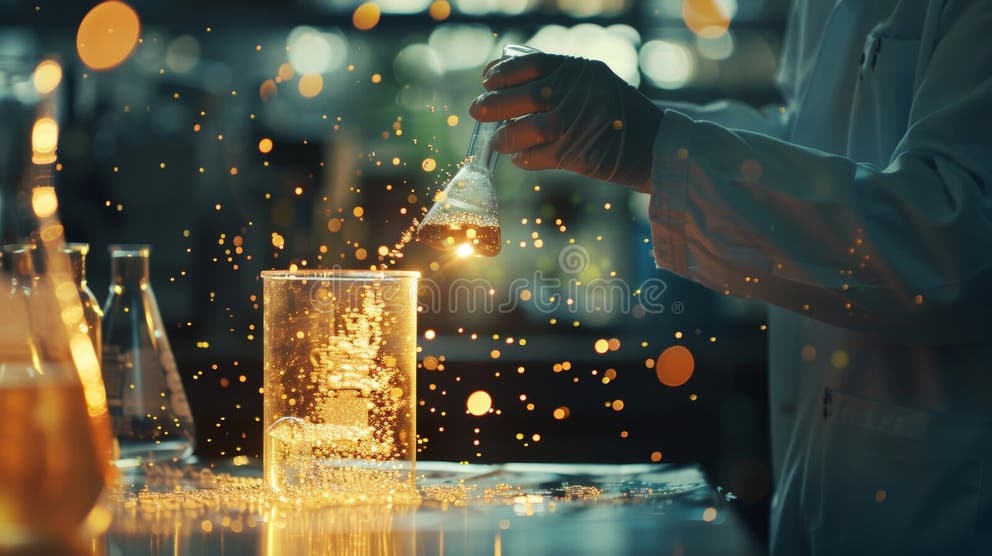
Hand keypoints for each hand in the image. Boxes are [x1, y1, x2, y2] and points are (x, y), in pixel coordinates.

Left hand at [469, 52, 661, 191]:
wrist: (657, 147)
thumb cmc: (622, 116)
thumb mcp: (597, 83)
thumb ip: (563, 81)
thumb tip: (513, 88)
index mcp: (580, 69)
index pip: (531, 63)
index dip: (503, 72)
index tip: (487, 80)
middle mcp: (577, 93)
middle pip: (523, 96)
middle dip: (493, 104)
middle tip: (478, 111)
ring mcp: (575, 124)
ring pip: (525, 129)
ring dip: (505, 136)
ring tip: (497, 140)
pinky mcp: (575, 154)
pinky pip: (536, 157)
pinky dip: (523, 158)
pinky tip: (520, 157)